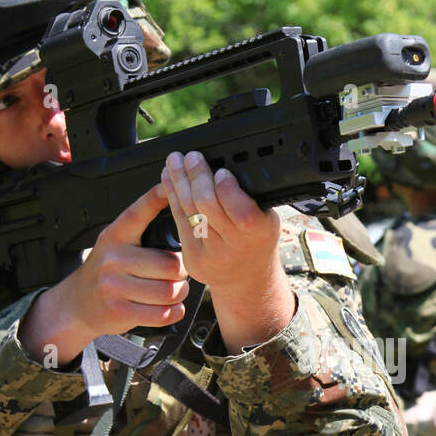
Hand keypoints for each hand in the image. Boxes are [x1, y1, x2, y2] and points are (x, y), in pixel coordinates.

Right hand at [20, 183, 188, 364]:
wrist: (78, 303)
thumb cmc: (108, 271)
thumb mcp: (116, 243)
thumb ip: (142, 229)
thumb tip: (176, 203)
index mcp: (116, 235)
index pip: (137, 212)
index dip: (155, 198)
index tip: (168, 187)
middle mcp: (113, 258)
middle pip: (171, 265)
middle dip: (183, 272)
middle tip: (180, 274)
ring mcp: (114, 286)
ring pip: (169, 291)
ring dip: (180, 293)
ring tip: (175, 290)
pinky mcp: (119, 311)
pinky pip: (162, 314)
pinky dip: (174, 311)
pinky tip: (170, 306)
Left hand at [160, 150, 282, 293]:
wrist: (246, 279)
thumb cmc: (257, 242)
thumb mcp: (266, 219)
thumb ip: (249, 197)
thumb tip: (223, 164)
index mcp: (258, 235)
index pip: (241, 211)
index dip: (227, 188)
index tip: (221, 171)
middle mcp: (233, 248)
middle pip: (207, 206)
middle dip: (197, 176)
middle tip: (192, 157)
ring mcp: (210, 255)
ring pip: (189, 211)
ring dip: (179, 181)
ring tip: (175, 161)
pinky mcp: (191, 258)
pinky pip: (179, 220)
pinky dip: (172, 196)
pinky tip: (168, 179)